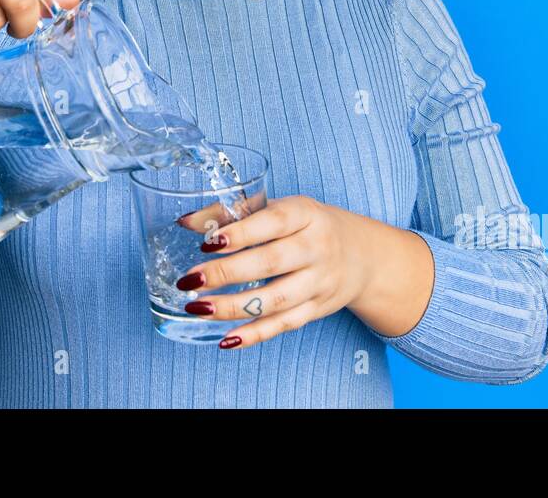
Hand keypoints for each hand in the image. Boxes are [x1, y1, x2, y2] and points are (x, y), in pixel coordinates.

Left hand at [174, 195, 375, 349]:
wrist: (361, 255)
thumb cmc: (308, 226)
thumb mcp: (281, 208)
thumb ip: (234, 212)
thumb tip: (186, 222)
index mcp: (306, 214)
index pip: (273, 223)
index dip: (240, 233)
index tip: (207, 243)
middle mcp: (317, 248)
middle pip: (270, 263)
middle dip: (226, 273)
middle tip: (190, 280)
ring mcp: (319, 282)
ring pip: (274, 300)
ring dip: (233, 307)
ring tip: (197, 308)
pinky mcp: (317, 310)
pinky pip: (284, 325)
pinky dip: (254, 335)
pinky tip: (226, 339)